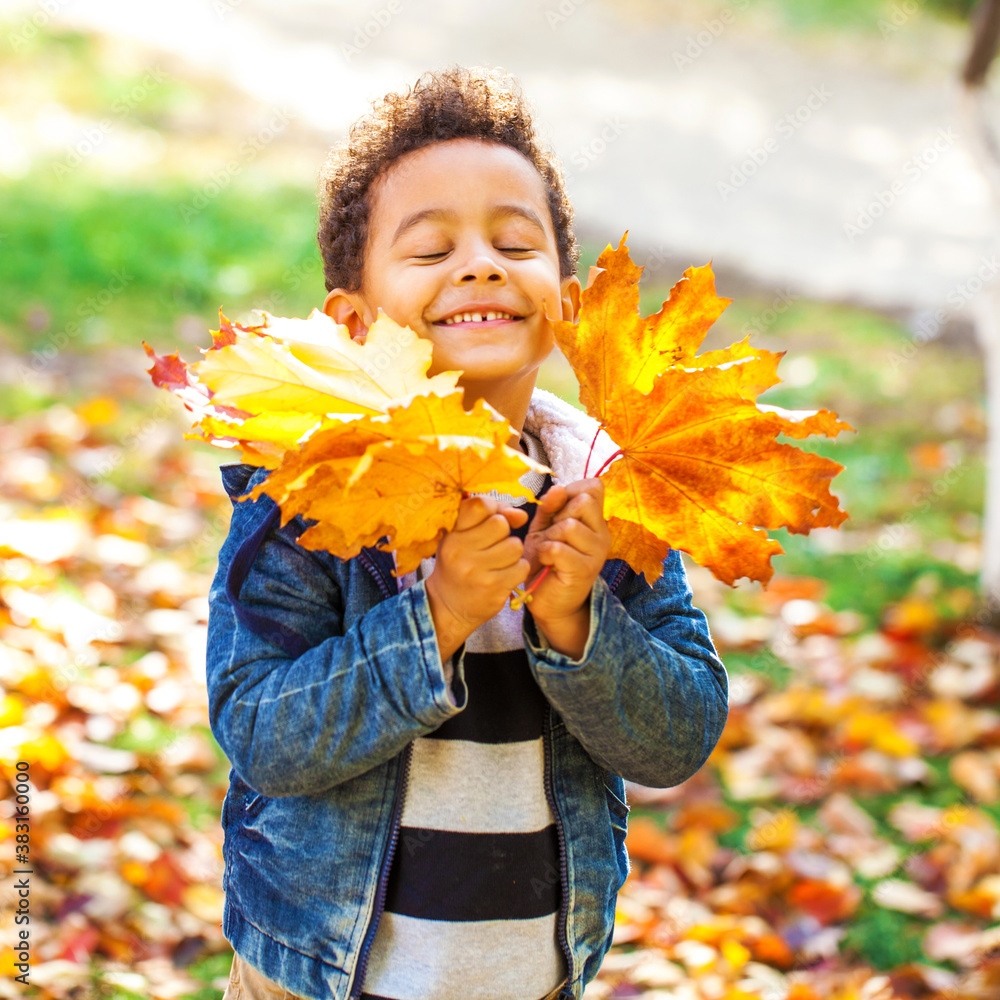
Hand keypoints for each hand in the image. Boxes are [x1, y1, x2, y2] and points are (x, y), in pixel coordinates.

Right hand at [425, 495, 528, 662]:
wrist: (448, 606)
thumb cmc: (459, 565)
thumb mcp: (462, 538)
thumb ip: (491, 518)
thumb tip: (521, 515)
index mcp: (452, 536)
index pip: (479, 505)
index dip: (492, 508)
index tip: (490, 518)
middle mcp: (461, 553)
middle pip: (501, 524)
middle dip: (503, 533)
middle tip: (494, 545)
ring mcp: (477, 573)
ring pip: (515, 546)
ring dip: (512, 553)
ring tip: (499, 561)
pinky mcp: (494, 589)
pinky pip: (521, 568)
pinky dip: (518, 570)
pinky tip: (505, 574)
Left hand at [522, 478, 610, 656]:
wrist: (548, 601)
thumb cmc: (546, 562)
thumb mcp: (544, 528)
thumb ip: (550, 507)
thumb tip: (558, 488)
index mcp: (594, 521)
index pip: (593, 486)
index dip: (570, 491)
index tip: (557, 511)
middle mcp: (602, 534)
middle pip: (584, 500)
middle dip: (559, 513)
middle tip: (552, 534)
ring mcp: (596, 552)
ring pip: (569, 525)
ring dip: (550, 536)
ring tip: (548, 550)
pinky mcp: (585, 570)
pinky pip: (559, 548)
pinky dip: (545, 553)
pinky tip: (546, 562)